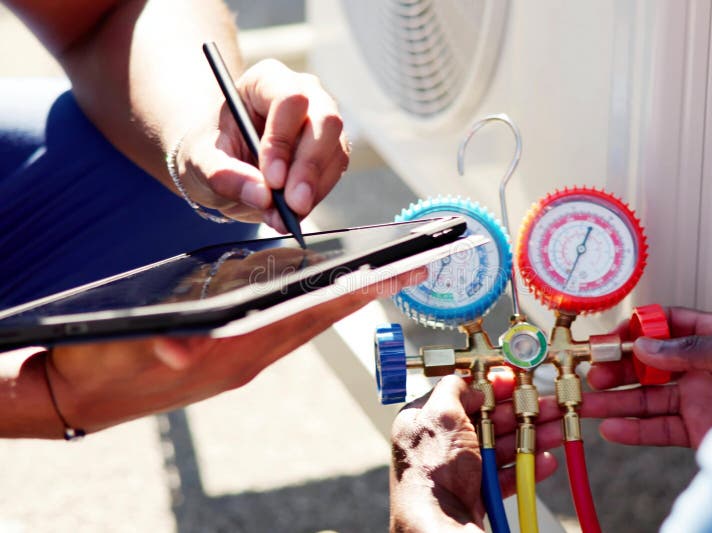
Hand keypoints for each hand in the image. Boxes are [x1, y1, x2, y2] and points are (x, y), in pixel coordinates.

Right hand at [42, 268, 422, 435]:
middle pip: (320, 317)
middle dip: (367, 292)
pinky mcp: (230, 358)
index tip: (396, 272)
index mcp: (235, 349)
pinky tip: (317, 295)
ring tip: (379, 277)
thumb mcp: (129, 349)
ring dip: (343, 300)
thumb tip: (182, 346)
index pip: (308, 314)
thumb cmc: (104, 364)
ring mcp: (243, 358)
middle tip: (411, 267)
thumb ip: (161, 345)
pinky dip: (308, 310)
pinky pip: (282, 330)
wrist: (80, 397)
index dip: (352, 293)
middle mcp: (249, 355)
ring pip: (306, 323)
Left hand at [176, 59, 348, 229]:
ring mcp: (321, 121)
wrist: (223, 163)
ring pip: (335, 150)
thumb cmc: (210, 150)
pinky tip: (290, 213)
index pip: (289, 99)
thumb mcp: (200, 160)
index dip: (284, 140)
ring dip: (312, 189)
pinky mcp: (330, 150)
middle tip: (292, 206)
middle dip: (309, 168)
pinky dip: (315, 197)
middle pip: (325, 121)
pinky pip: (334, 172)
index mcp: (266, 80)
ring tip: (281, 217)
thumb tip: (263, 197)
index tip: (272, 179)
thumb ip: (224, 175)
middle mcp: (303, 94)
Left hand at [389, 373, 558, 531]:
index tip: (517, 381)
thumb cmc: (431, 472)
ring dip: (532, 437)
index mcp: (426, 420)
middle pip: (489, 420)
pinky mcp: (475, 492)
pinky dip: (526, 467)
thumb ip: (452, 390)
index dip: (493, 386)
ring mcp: (459, 469)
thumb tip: (463, 378)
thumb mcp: (440, 416)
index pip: (463, 394)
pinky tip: (545, 461)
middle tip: (548, 406)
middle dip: (523, 412)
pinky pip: (506, 474)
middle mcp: (441, 443)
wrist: (438, 522)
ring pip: (502, 446)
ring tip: (557, 430)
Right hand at [580, 307, 711, 448]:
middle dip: (617, 368)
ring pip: (645, 398)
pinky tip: (613, 427)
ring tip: (590, 402)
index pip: (664, 326)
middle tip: (595, 372)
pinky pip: (658, 429)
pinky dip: (634, 430)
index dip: (636, 330)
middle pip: (646, 364)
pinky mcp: (696, 429)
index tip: (613, 337)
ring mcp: (696, 398)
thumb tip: (646, 345)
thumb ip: (690, 348)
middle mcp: (699, 367)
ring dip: (616, 401)